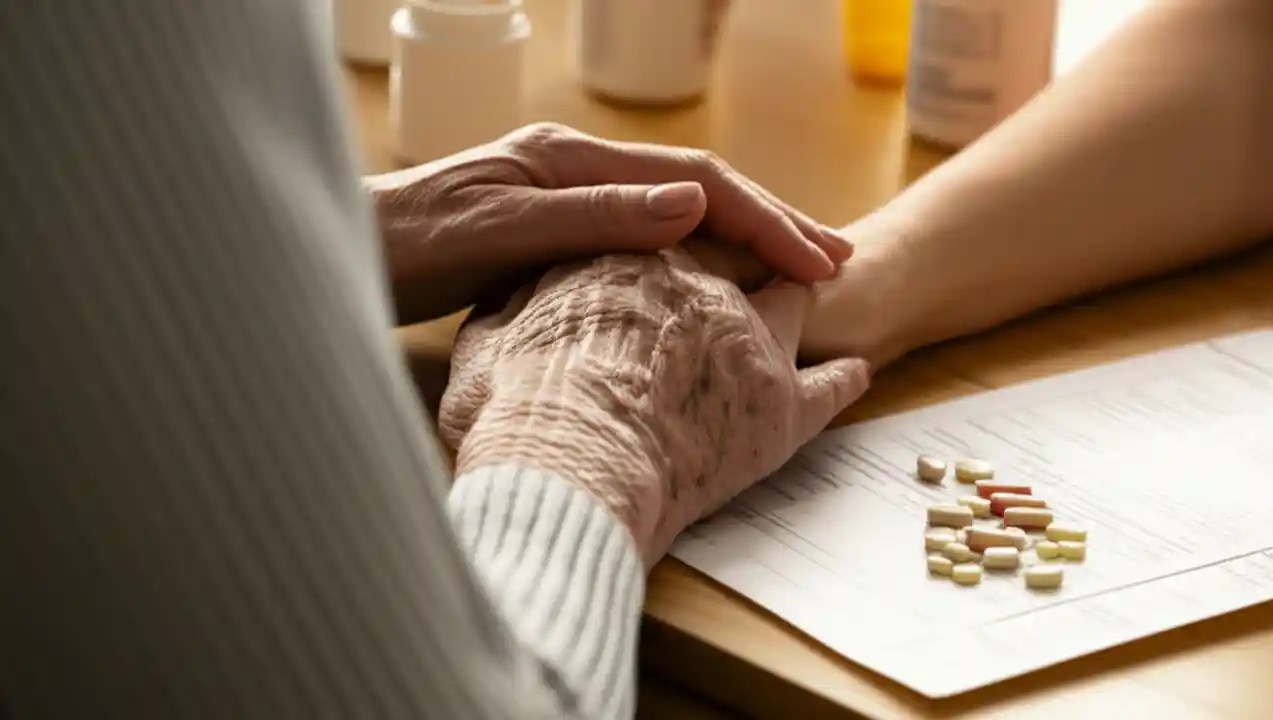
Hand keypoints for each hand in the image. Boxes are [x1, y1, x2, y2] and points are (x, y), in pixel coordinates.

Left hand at [364, 123, 852, 323]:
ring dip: (741, 240)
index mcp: (573, 160)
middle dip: (772, 223)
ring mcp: (565, 197)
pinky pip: (645, 238)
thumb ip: (594, 217)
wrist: (340, 256)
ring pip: (677, 213)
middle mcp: (577, 168)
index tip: (821, 264)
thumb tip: (695, 204)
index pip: (697, 182)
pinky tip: (711, 282)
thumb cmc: (406, 247)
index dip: (765, 220)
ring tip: (797, 271)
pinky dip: (694, 257)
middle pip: (698, 189)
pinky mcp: (552, 231)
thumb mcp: (500, 231)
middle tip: (838, 260)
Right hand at [438, 249, 870, 565]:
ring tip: (824, 282)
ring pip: (794, 298)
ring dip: (805, 290)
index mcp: (626, 262)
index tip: (683, 242)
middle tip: (767, 249)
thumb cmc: (517, 410)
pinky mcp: (781, 406)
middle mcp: (698, 286)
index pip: (662, 233)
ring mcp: (749, 341)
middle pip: (737, 255)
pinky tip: (858, 371)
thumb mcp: (488, 347)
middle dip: (752, 250)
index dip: (677, 236)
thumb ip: (506, 319)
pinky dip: (843, 378)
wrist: (571, 465)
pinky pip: (829, 385)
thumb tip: (506, 312)